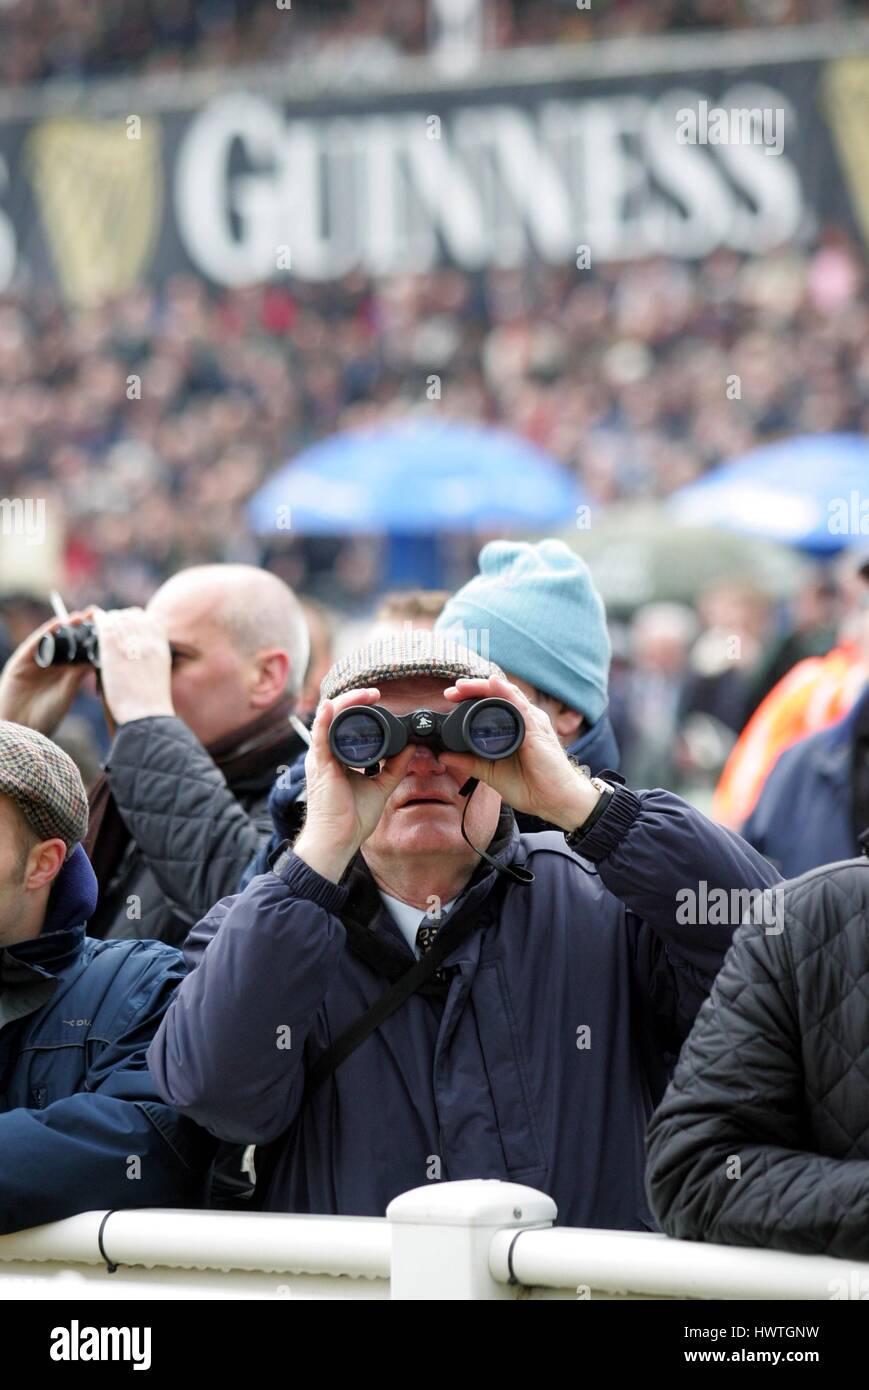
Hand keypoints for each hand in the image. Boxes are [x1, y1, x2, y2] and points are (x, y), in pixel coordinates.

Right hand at [0, 613, 93, 734]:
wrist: (20, 730)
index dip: (91, 638)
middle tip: (95, 613)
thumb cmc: (46, 717)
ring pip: (52, 640)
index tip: (107, 625)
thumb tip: (98, 656)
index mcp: (66, 673)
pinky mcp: (21, 662)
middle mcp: (52, 665)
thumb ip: (79, 673)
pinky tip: (57, 624)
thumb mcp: (67, 691)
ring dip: (64, 626)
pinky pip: (34, 644)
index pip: (81, 650)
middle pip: (68, 641)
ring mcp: (36, 663)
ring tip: (79, 617)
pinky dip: (45, 633)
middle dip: (80, 627)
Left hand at [89, 607, 173, 726]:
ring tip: (101, 629)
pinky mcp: (113, 647)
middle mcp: (149, 638)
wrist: (146, 714)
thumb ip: (150, 655)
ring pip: (118, 617)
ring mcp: (131, 640)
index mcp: (161, 645)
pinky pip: (104, 623)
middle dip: (121, 619)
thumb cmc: (151, 702)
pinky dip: (98, 621)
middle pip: (133, 615)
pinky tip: (94, 623)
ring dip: (109, 621)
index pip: (150, 620)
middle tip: (111, 629)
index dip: (137, 621)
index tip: (129, 629)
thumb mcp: (159, 671)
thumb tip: (135, 650)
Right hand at [292, 687, 416, 881]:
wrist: (338, 841)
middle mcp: (327, 754)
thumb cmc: (352, 818)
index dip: (360, 708)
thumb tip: (411, 747)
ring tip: (365, 694)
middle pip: (336, 716)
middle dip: (355, 700)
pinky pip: (320, 738)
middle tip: (376, 693)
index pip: (345, 724)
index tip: (379, 700)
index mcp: (338, 758)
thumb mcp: (380, 786)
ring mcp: (321, 759)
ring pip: (327, 719)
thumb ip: (395, 767)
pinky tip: (332, 705)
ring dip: (346, 702)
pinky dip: (325, 720)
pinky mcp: (320, 767)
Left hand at [437, 675, 601, 832]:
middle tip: (452, 690)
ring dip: (484, 687)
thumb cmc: (532, 786)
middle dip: (474, 688)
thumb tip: (444, 755)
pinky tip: (494, 685)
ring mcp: (533, 723)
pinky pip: (521, 707)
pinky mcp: (538, 731)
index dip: (472, 696)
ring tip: (464, 685)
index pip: (493, 702)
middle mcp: (526, 720)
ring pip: (508, 695)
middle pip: (499, 694)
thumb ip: (470, 762)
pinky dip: (506, 694)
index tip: (450, 697)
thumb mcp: (491, 772)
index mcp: (516, 727)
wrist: (555, 802)